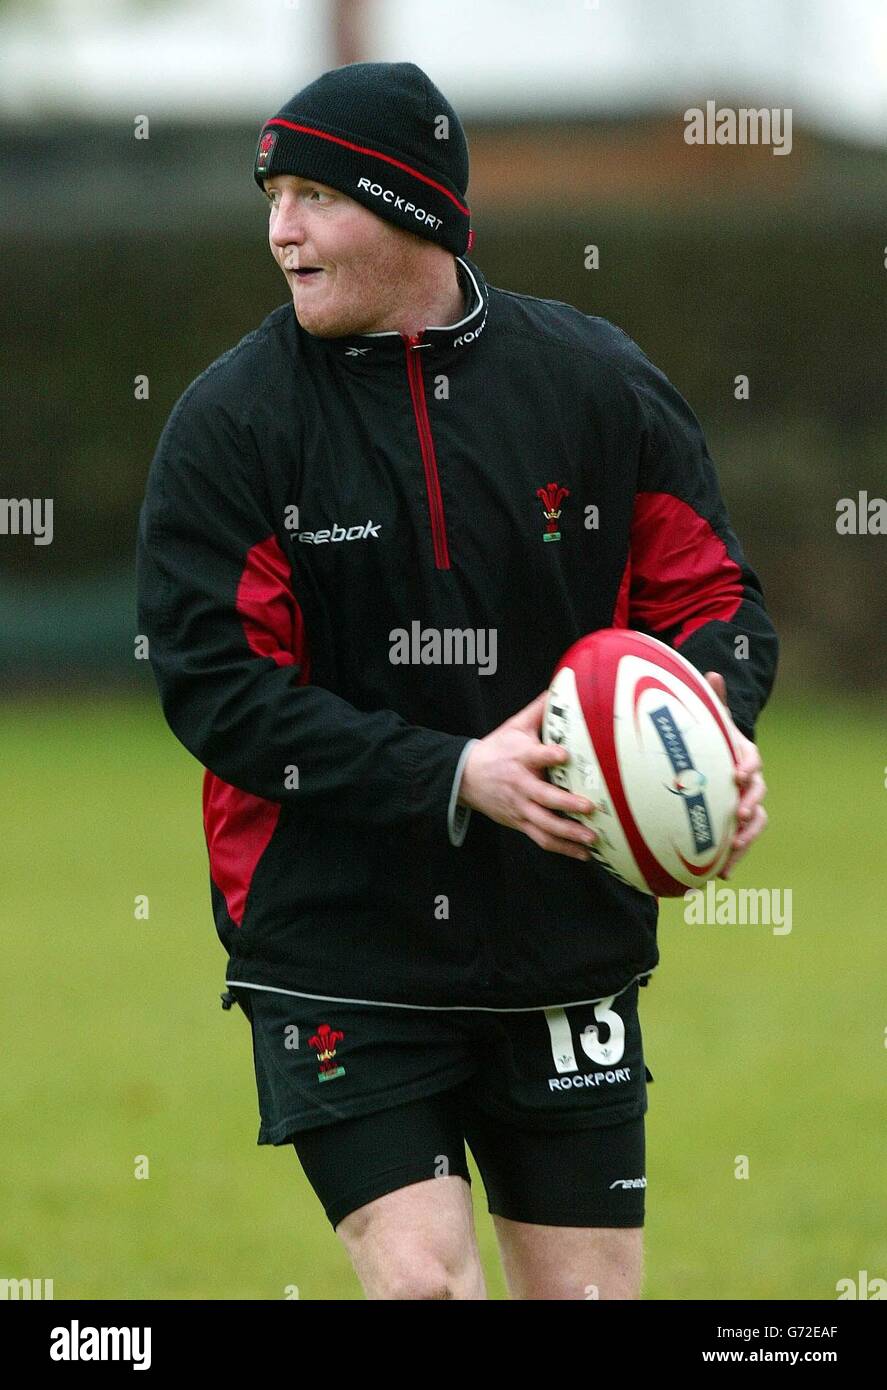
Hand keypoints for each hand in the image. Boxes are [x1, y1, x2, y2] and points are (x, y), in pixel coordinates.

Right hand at [457, 692, 598, 860]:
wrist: (465, 778)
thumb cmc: (497, 749)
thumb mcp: (514, 727)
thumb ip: (538, 710)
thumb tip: (559, 687)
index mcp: (520, 758)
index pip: (535, 756)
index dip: (549, 756)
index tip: (564, 755)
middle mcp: (521, 785)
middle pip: (543, 798)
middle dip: (567, 804)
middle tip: (589, 807)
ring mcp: (520, 808)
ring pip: (544, 825)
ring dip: (568, 834)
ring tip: (591, 839)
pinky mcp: (519, 822)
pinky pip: (542, 839)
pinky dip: (562, 848)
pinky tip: (583, 854)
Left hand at [704, 671, 767, 878]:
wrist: (712, 761)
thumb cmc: (707, 739)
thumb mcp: (706, 719)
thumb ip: (710, 701)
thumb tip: (711, 673)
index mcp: (742, 757)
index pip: (751, 761)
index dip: (747, 767)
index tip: (737, 773)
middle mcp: (748, 783)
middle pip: (757, 795)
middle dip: (749, 806)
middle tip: (738, 816)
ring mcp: (743, 805)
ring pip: (753, 824)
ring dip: (745, 839)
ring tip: (732, 851)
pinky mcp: (733, 826)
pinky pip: (737, 844)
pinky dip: (730, 860)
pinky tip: (717, 877)